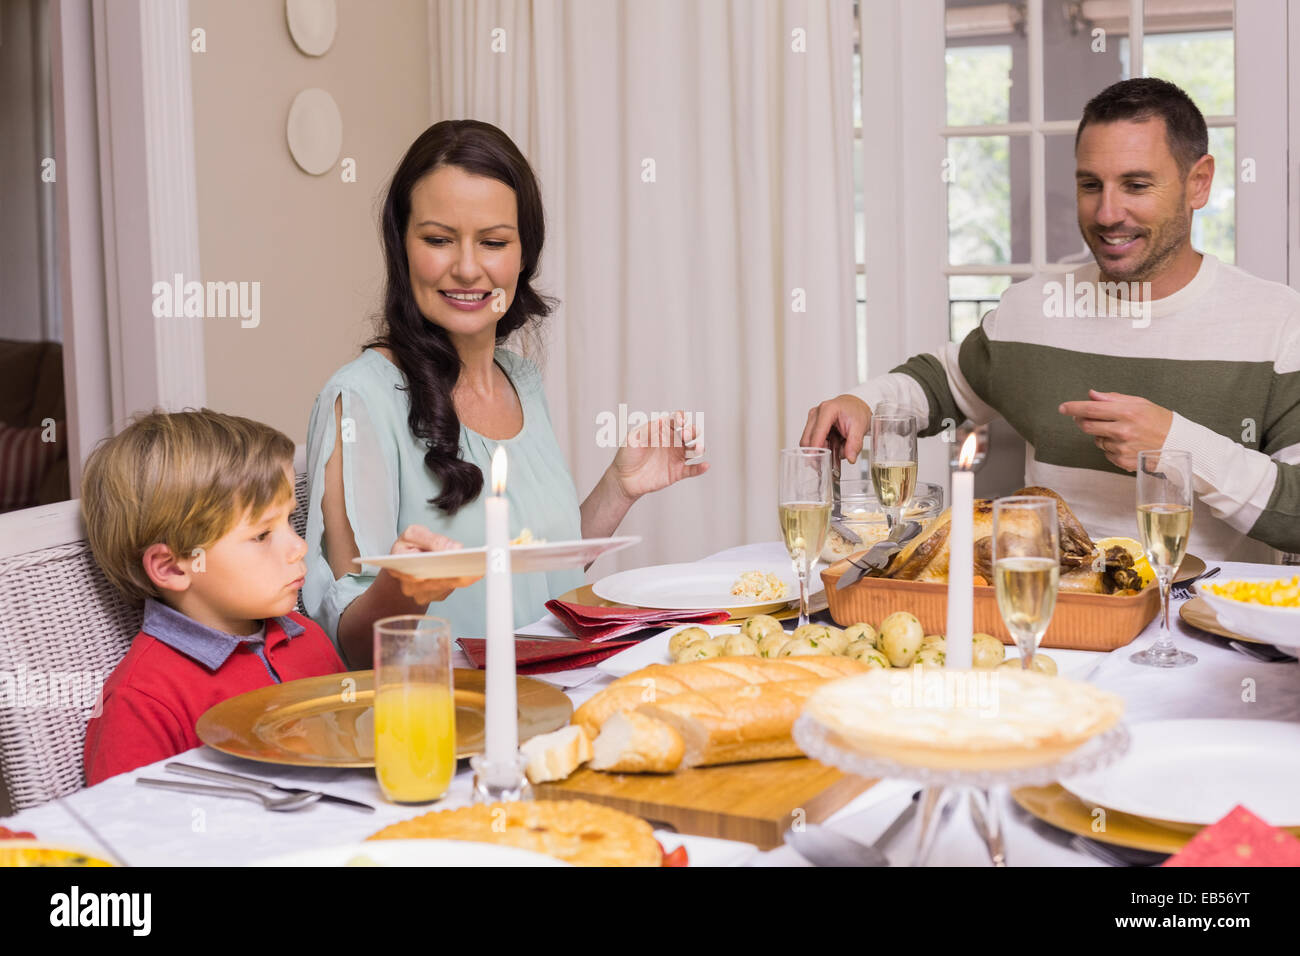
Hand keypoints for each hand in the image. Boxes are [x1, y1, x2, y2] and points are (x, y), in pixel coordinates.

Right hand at [382, 525, 481, 604]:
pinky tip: (475, 571)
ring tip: (480, 567)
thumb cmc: (408, 546)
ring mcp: (422, 594)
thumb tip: (454, 548)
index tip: (451, 564)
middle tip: (475, 567)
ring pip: (447, 586)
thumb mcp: (413, 534)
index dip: (434, 571)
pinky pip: (452, 588)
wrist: (404, 562)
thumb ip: (432, 539)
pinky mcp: (436, 595)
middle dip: (456, 573)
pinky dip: (464, 579)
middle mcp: (410, 586)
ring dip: (464, 577)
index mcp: (398, 568)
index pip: (416, 572)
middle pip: (437, 582)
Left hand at [610, 410, 708, 500]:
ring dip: (699, 447)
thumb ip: (647, 430)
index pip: (677, 420)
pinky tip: (705, 465)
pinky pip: (692, 470)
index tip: (680, 421)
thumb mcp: (633, 439)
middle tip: (684, 435)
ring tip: (697, 448)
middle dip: (692, 431)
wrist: (623, 478)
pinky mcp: (677, 472)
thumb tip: (661, 420)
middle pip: (690, 433)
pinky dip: (700, 468)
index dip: (681, 418)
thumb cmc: (627, 455)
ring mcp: (676, 457)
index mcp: (663, 430)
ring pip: (694, 450)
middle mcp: (673, 442)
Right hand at [800, 394, 870, 462]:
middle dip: (818, 454)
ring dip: (822, 451)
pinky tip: (834, 445)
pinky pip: (813, 442)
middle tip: (829, 463)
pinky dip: (823, 447)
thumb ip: (855, 443)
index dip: (815, 451)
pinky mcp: (813, 425)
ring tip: (838, 448)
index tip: (817, 463)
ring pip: (809, 443)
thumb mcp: (860, 427)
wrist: (855, 404)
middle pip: (807, 441)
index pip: (816, 435)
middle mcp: (816, 414)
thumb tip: (850, 458)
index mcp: (827, 410)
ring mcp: (813, 419)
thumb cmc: (856, 410)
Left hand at [1058, 389, 1173, 471]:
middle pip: (1087, 426)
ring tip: (1119, 431)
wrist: (1177, 444)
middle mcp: (1123, 431)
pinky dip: (1110, 447)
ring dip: (1100, 435)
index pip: (1091, 409)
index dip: (1073, 408)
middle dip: (1081, 420)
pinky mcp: (1123, 462)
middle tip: (1083, 416)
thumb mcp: (1139, 403)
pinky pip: (1106, 453)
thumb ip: (1113, 398)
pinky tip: (1125, 443)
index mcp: (1127, 413)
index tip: (1063, 407)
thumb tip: (1091, 394)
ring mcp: (1122, 448)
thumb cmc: (1158, 420)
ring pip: (1096, 440)